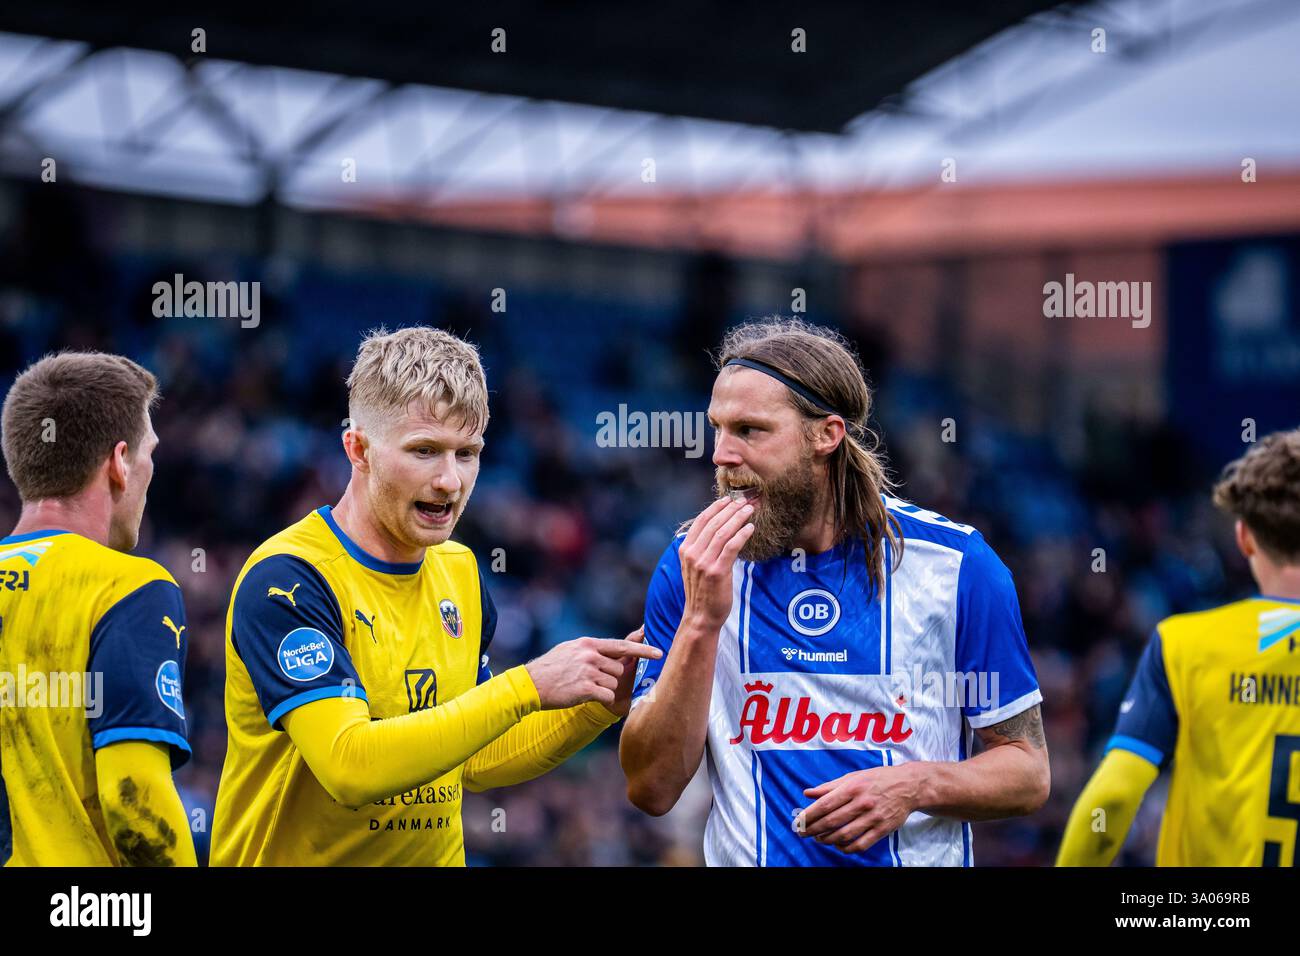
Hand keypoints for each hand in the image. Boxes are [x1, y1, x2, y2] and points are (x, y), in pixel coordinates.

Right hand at [526, 635, 660, 709]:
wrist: (530, 685)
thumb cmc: (550, 669)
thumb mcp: (570, 650)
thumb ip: (592, 649)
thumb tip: (612, 649)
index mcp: (589, 644)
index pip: (622, 645)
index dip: (642, 650)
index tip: (659, 652)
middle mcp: (590, 655)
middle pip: (618, 668)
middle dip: (609, 677)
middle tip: (589, 680)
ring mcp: (588, 671)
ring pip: (613, 683)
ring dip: (602, 688)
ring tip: (581, 686)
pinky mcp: (586, 688)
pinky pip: (606, 695)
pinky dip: (599, 698)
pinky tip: (583, 695)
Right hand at [679, 497, 753, 630]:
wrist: (700, 617)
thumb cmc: (702, 591)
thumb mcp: (695, 566)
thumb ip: (701, 548)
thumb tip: (718, 529)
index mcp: (685, 549)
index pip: (701, 521)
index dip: (716, 507)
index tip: (729, 499)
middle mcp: (692, 554)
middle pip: (713, 523)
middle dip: (731, 509)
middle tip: (745, 500)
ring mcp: (703, 563)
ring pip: (723, 532)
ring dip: (738, 518)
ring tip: (750, 510)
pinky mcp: (717, 571)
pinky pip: (731, 547)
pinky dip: (742, 535)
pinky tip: (751, 528)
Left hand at [795, 764, 920, 853]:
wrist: (908, 786)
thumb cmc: (877, 779)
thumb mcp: (853, 776)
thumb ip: (829, 786)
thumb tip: (807, 793)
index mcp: (852, 787)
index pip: (825, 805)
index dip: (809, 816)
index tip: (798, 822)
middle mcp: (862, 802)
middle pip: (832, 821)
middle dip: (813, 830)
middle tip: (802, 833)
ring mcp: (873, 818)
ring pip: (844, 835)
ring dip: (827, 840)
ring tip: (819, 838)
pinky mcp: (882, 830)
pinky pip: (861, 844)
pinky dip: (846, 848)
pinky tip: (838, 845)